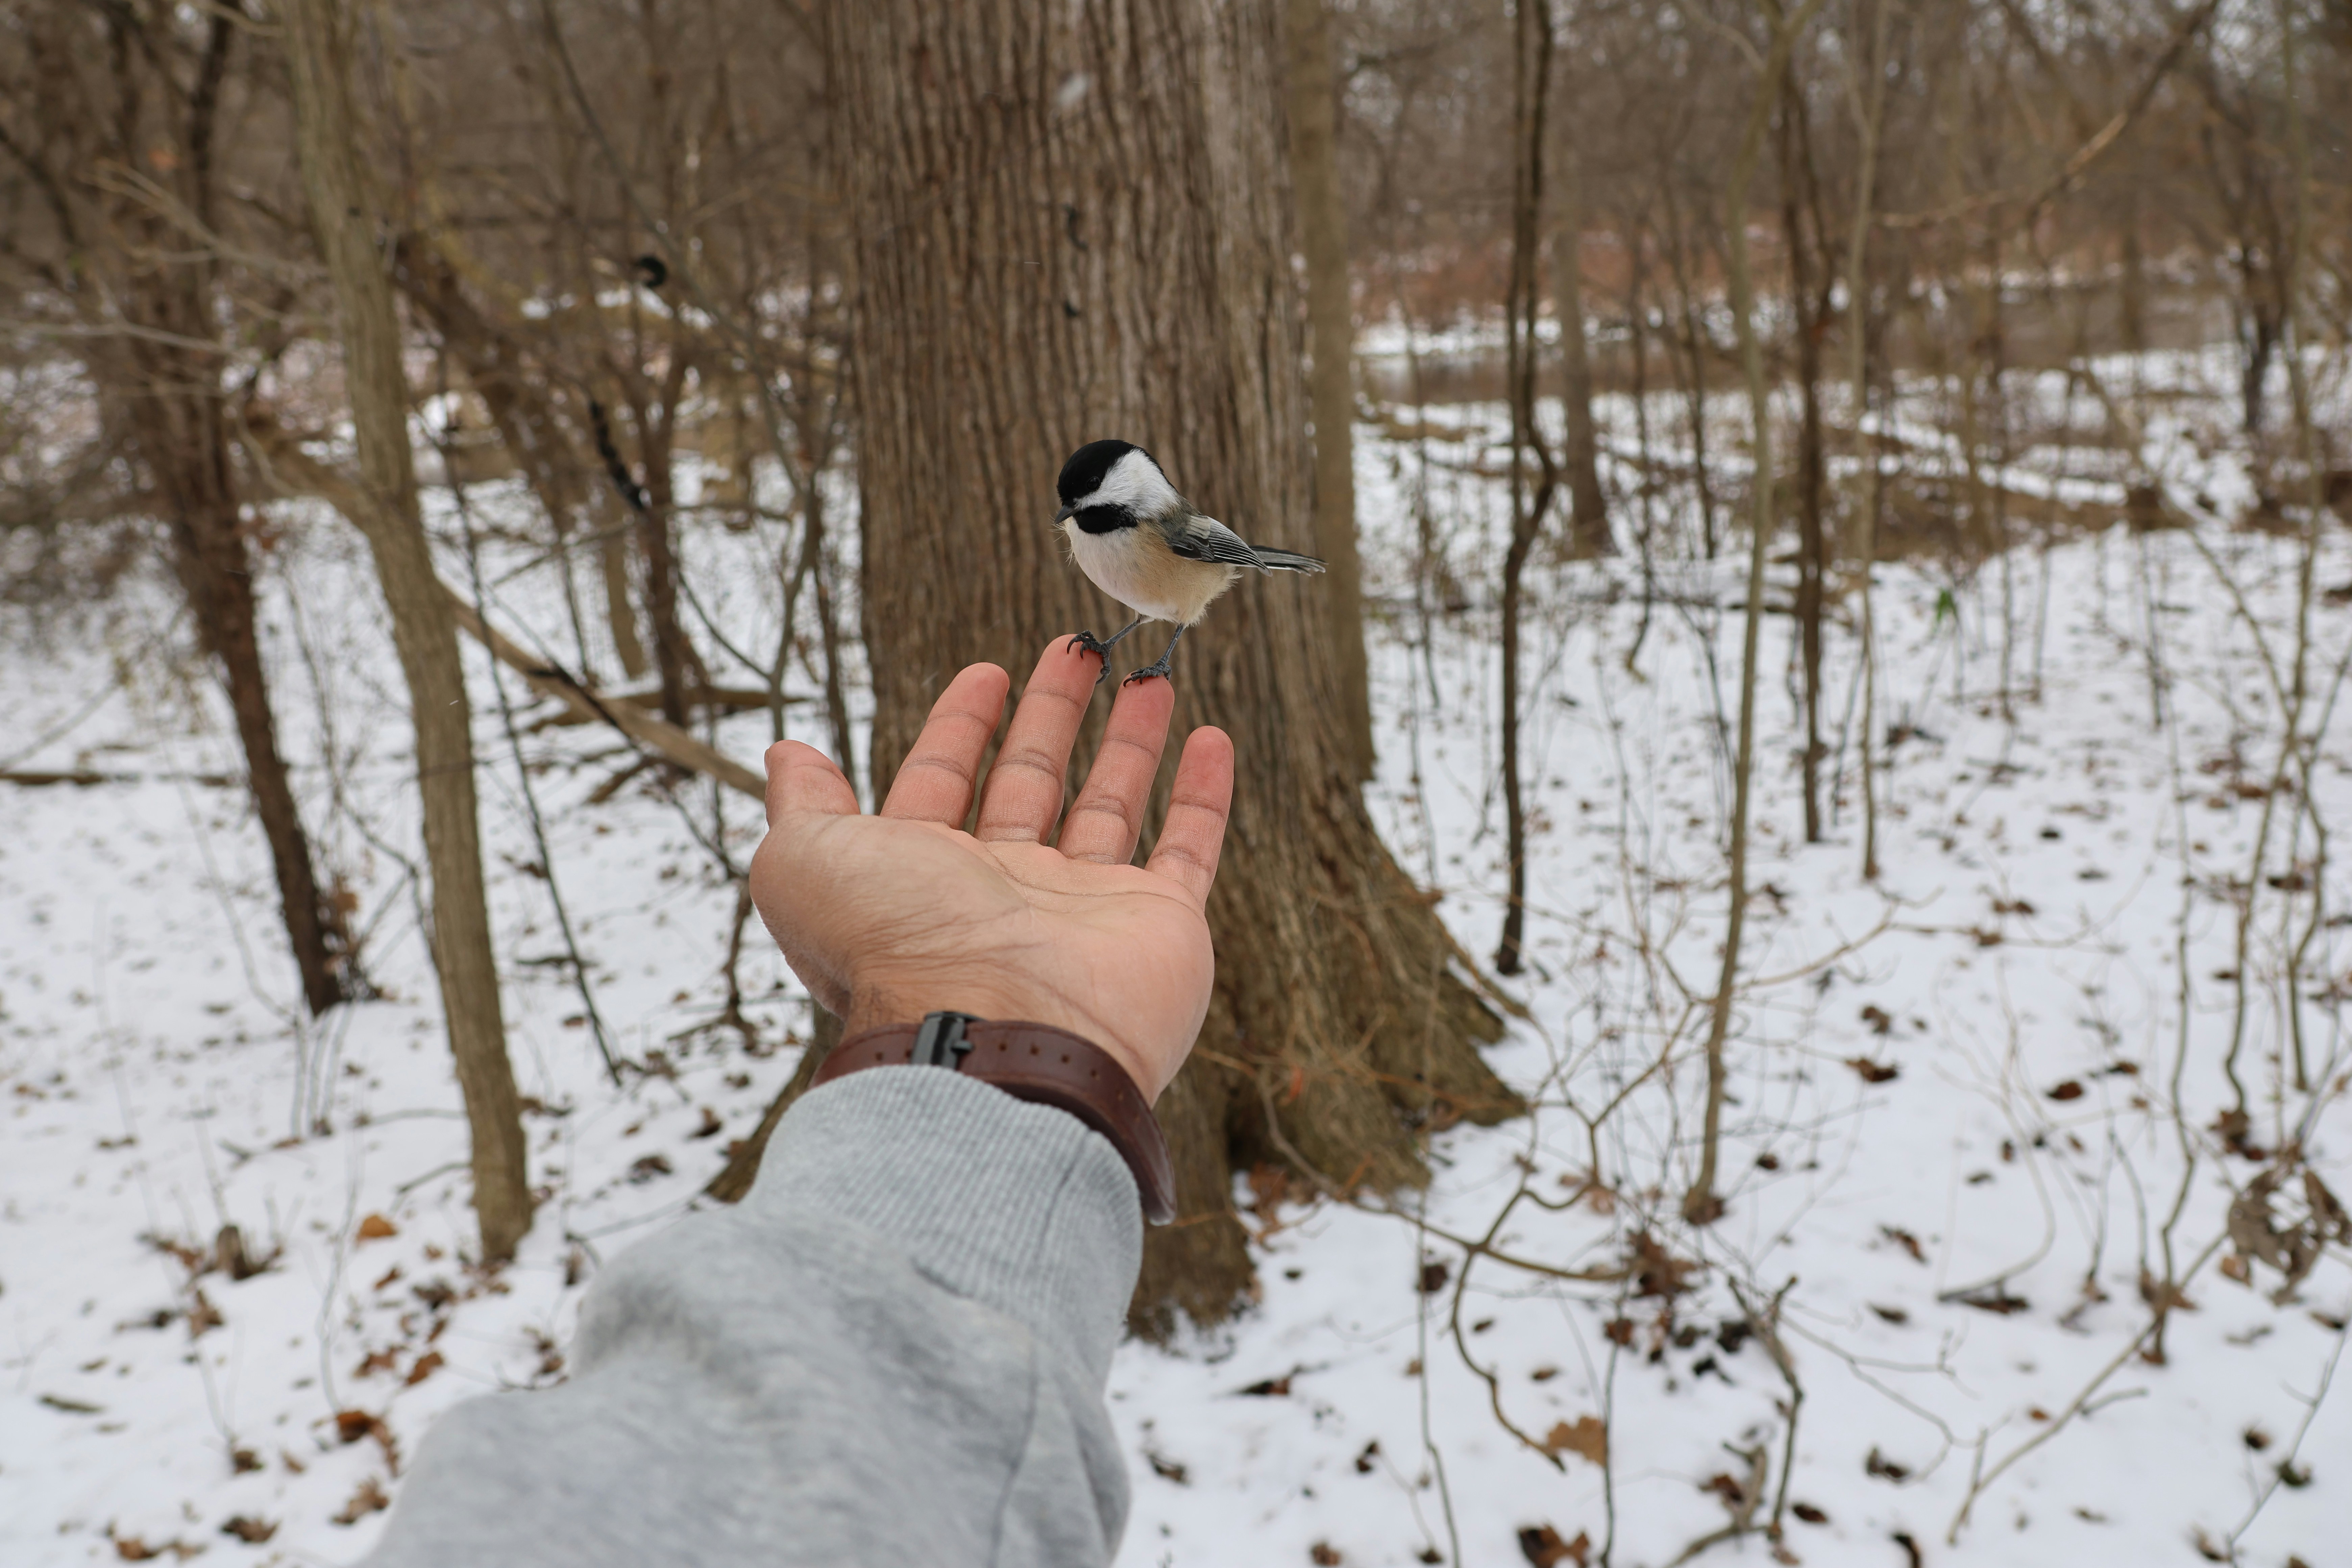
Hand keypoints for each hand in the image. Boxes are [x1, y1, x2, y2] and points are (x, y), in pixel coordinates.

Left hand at [749, 639, 1234, 1101]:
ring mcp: (1085, 912)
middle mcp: (1004, 896)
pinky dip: (1204, 795)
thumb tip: (786, 756)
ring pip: (1112, 806)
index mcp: (925, 880)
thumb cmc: (897, 950)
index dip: (960, 726)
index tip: (985, 672)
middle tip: (1075, 649)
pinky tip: (1210, 739)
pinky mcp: (1158, 926)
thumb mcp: (809, 863)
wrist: (997, 1038)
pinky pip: (1189, 849)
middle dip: (1050, 714)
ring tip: (1148, 678)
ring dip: (1129, 740)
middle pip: (1031, 784)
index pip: (943, 784)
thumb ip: (801, 808)